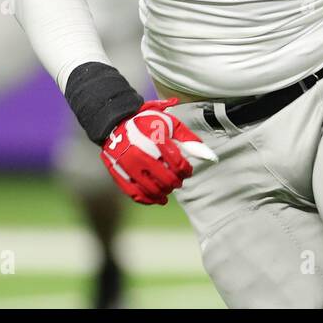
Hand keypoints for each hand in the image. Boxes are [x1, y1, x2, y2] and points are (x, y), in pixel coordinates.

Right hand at [100, 98, 217, 204]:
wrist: (115, 123)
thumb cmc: (145, 123)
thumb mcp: (168, 122)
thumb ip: (187, 137)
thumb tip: (207, 154)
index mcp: (156, 139)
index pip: (178, 164)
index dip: (186, 170)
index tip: (187, 171)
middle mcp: (141, 153)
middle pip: (166, 179)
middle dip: (177, 182)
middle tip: (178, 181)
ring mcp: (128, 166)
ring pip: (152, 189)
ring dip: (164, 193)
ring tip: (168, 190)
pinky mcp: (119, 174)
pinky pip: (135, 194)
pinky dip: (148, 200)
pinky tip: (156, 199)